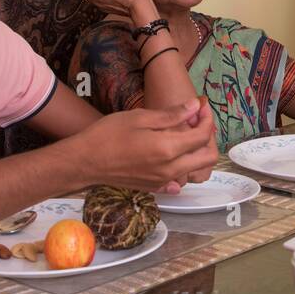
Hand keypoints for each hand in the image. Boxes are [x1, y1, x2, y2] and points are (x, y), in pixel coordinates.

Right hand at [74, 99, 216, 193]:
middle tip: (196, 120)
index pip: (203, 136)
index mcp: (168, 149)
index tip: (200, 106)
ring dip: (196, 150)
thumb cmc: (109, 135)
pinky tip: (169, 151)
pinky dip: (182, 164)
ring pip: (194, 168)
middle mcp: (170, 169)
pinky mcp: (155, 187)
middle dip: (208, 136)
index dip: (207, 118)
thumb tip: (194, 107)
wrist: (86, 162)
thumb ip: (171, 115)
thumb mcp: (140, 117)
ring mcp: (163, 181)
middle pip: (207, 157)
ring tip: (182, 131)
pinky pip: (179, 178)